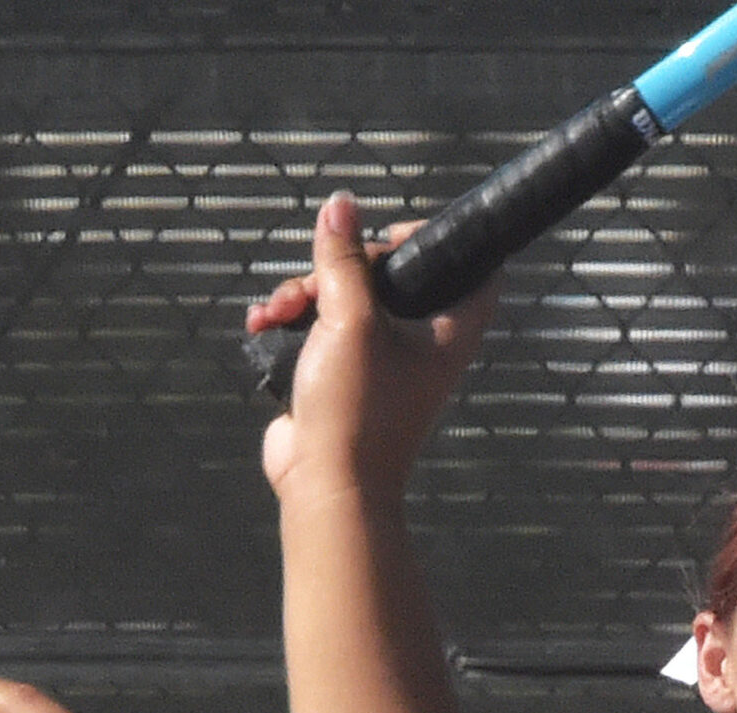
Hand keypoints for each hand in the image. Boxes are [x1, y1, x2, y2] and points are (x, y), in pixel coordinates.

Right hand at [248, 192, 500, 502]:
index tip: (391, 236)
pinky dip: (291, 320)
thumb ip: (345, 259)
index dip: (438, 241)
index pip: (472, 268)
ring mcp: (381, 360)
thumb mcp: (349, 319)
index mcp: (447, 331)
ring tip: (278, 312)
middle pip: (390, 274)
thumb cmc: (356, 409)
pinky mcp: (343, 374)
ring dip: (304, 293)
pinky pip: (319, 328)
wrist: (325, 482)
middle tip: (316, 282)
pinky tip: (264, 325)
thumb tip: (341, 206)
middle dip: (340, 266)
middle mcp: (422, 344)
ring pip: (346, 297)